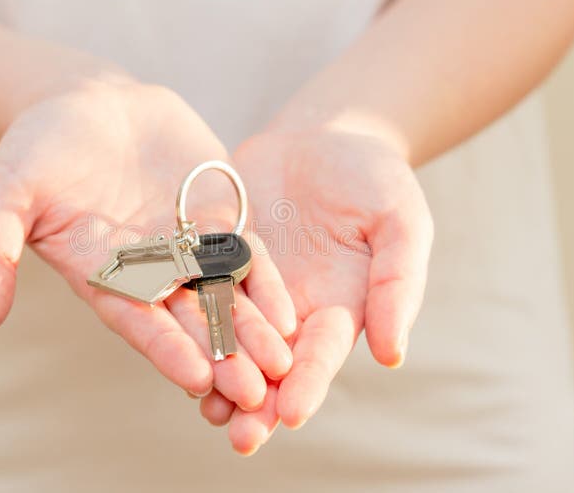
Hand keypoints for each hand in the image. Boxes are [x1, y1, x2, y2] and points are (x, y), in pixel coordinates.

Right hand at [0, 80, 294, 409]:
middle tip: (255, 393)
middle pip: (191, 321)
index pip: (138, 322)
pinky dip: (267, 281)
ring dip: (255, 330)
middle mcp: (151, 272)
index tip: (195, 379)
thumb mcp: (6, 193)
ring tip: (285, 362)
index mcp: (104, 276)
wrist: (85, 104)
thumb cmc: (38, 149)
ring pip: (227, 295)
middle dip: (222, 356)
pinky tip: (293, 310)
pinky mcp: (217, 217)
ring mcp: (188, 246)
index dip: (166, 349)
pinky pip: (248, 253)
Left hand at [198, 131, 432, 453]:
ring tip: (205, 408)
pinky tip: (173, 347)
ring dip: (221, 376)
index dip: (309, 384)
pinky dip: (190, 323)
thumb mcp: (400, 221)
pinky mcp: (220, 259)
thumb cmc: (374, 178)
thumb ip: (397, 283)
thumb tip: (392, 355)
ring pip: (234, 340)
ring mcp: (254, 287)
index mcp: (341, 307)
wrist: (324, 137)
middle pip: (275, 364)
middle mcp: (294, 309)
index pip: (323, 354)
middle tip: (241, 436)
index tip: (291, 413)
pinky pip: (203, 295)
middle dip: (259, 402)